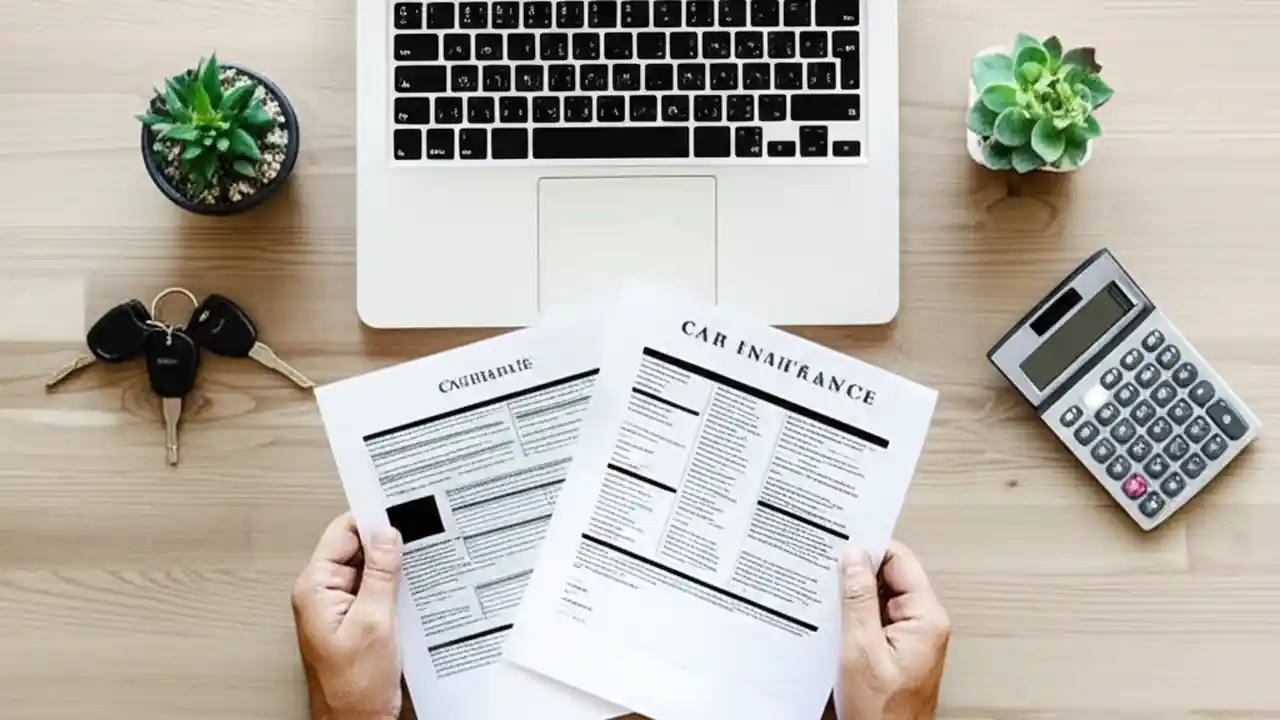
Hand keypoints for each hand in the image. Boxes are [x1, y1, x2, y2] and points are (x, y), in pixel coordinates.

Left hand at [292, 513, 404, 719]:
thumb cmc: (354, 687)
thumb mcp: (375, 622)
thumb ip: (380, 574)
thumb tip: (387, 534)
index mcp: (315, 588)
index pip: (342, 533)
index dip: (370, 519)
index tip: (398, 509)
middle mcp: (322, 594)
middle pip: (356, 548)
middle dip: (386, 543)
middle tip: (417, 537)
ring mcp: (339, 607)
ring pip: (369, 569)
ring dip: (392, 567)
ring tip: (417, 566)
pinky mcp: (355, 620)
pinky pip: (375, 590)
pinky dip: (394, 586)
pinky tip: (412, 589)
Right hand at [835, 542, 950, 719]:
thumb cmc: (880, 713)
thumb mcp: (861, 650)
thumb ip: (858, 599)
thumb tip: (854, 558)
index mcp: (926, 619)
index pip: (900, 561)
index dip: (871, 548)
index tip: (843, 541)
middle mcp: (925, 624)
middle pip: (891, 576)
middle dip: (858, 570)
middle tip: (827, 565)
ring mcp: (912, 636)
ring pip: (881, 596)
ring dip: (854, 593)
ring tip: (826, 594)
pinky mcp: (897, 648)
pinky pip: (877, 617)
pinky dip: (856, 613)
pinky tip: (835, 617)